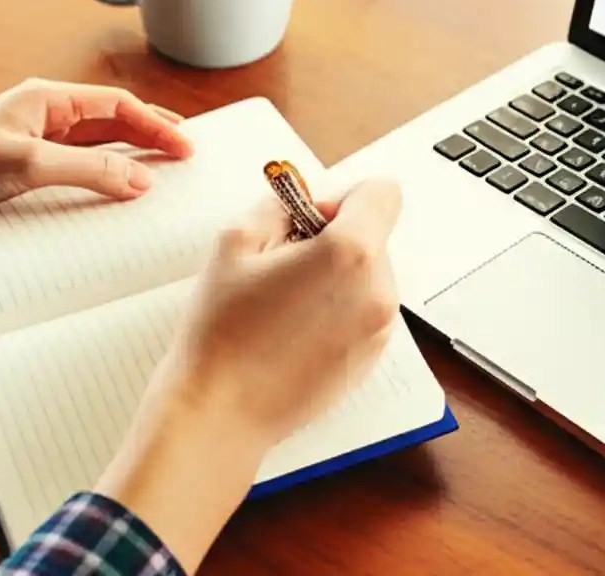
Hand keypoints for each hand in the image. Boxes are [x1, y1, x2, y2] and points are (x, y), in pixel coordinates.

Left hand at [0, 78, 191, 219]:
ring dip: (133, 150)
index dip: (155, 123)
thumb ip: (90, 169)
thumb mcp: (30, 165)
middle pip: (114, 118)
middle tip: (186, 153)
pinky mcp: (31, 160)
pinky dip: (109, 167)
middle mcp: (47, 111)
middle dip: (152, 132)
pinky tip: (123, 181)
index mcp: (47, 97)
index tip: (184, 146)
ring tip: (165, 166)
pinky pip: (83, 159)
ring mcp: (40, 135)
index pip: (117, 104)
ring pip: (101, 139)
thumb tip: (141, 180)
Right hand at [94, 179, 402, 571]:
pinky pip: (365, 311)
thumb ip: (278, 204)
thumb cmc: (221, 329)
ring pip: (369, 275)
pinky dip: (338, 310)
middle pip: (374, 236)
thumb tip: (302, 202)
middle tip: (282, 266)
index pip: (382, 193)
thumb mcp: (235, 241)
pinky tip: (294, 331)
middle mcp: (378, 290)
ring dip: (336, 277)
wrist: (222, 411)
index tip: (308, 222)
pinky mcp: (371, 358)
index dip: (343, 198)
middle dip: (334, 240)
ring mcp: (379, 329)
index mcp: (351, 253)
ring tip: (284, 304)